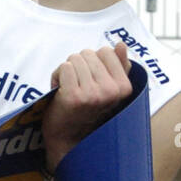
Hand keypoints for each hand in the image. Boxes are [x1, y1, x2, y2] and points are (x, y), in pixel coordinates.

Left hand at [42, 43, 131, 170]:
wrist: (68, 136)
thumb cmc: (86, 108)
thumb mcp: (107, 88)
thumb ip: (117, 66)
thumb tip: (121, 44)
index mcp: (124, 87)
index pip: (106, 51)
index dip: (93, 62)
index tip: (90, 80)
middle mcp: (111, 91)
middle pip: (88, 53)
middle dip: (78, 66)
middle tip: (77, 86)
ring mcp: (93, 94)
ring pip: (74, 59)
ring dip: (66, 71)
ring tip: (68, 89)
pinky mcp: (74, 97)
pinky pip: (64, 67)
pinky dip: (57, 76)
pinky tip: (59, 91)